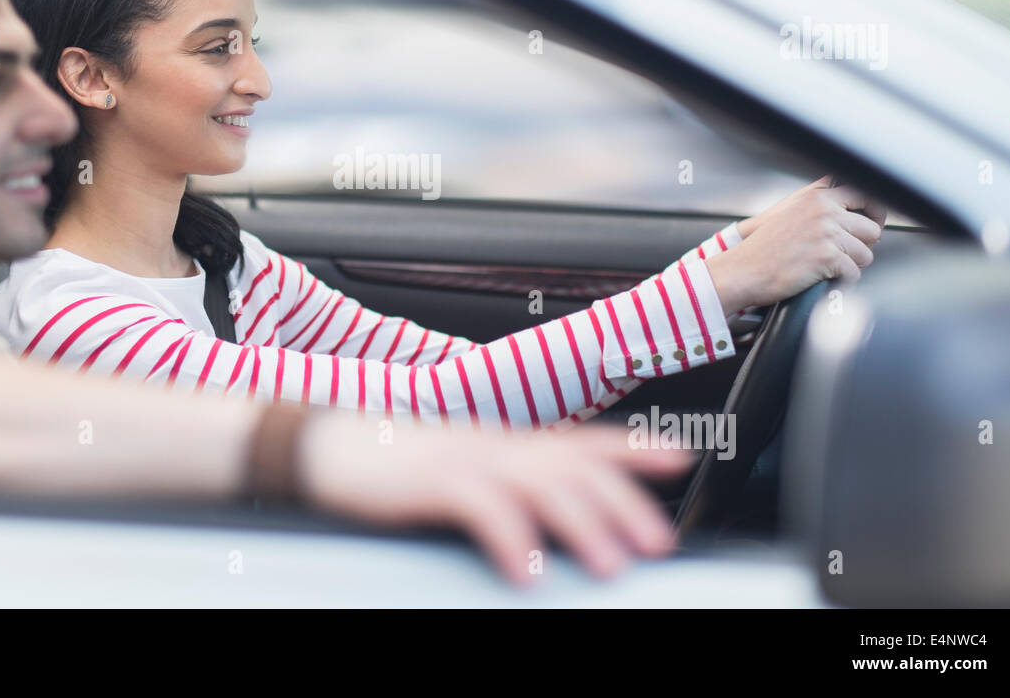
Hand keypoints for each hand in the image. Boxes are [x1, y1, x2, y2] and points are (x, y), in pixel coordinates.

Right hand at [298, 413, 694, 584]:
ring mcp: (466, 457)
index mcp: (508, 443)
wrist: (329, 447)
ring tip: (612, 565)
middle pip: (574, 467)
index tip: (680, 458)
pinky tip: (527, 570)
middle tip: (657, 544)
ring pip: (540, 483)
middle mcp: (497, 444)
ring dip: (582, 524)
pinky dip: (509, 537)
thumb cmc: (397, 469)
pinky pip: (481, 506)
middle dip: (623, 503)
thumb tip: (555, 526)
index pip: (583, 440)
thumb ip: (511, 491)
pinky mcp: (431, 480)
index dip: (634, 447)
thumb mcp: (466, 473)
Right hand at [707, 175, 886, 311]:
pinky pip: (854, 273)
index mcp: (817, 197)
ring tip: (829, 268)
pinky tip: (824, 279)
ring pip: (866, 254)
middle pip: (872, 228)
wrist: (743, 271)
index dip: (874, 213)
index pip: (865, 195)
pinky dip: (842, 282)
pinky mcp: (828, 257)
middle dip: (862, 245)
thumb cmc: (762, 248)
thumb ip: (819, 206)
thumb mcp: (789, 213)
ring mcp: (827, 233)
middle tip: (846, 254)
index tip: (870, 225)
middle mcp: (825, 211)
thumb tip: (852, 214)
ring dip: (851, 265)